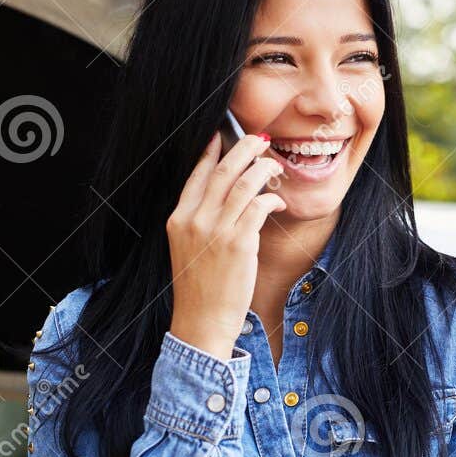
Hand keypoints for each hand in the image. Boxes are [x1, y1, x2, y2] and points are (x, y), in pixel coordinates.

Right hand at [167, 128, 285, 358]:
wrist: (201, 321)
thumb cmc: (199, 288)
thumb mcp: (187, 248)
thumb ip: (199, 221)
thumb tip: (224, 196)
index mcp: (178, 218)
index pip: (197, 175)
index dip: (211, 151)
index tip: (222, 135)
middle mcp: (194, 219)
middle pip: (223, 170)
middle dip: (244, 148)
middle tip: (260, 139)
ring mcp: (216, 230)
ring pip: (244, 183)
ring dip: (263, 169)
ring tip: (273, 165)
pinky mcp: (239, 243)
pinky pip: (259, 206)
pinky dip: (271, 199)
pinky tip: (277, 201)